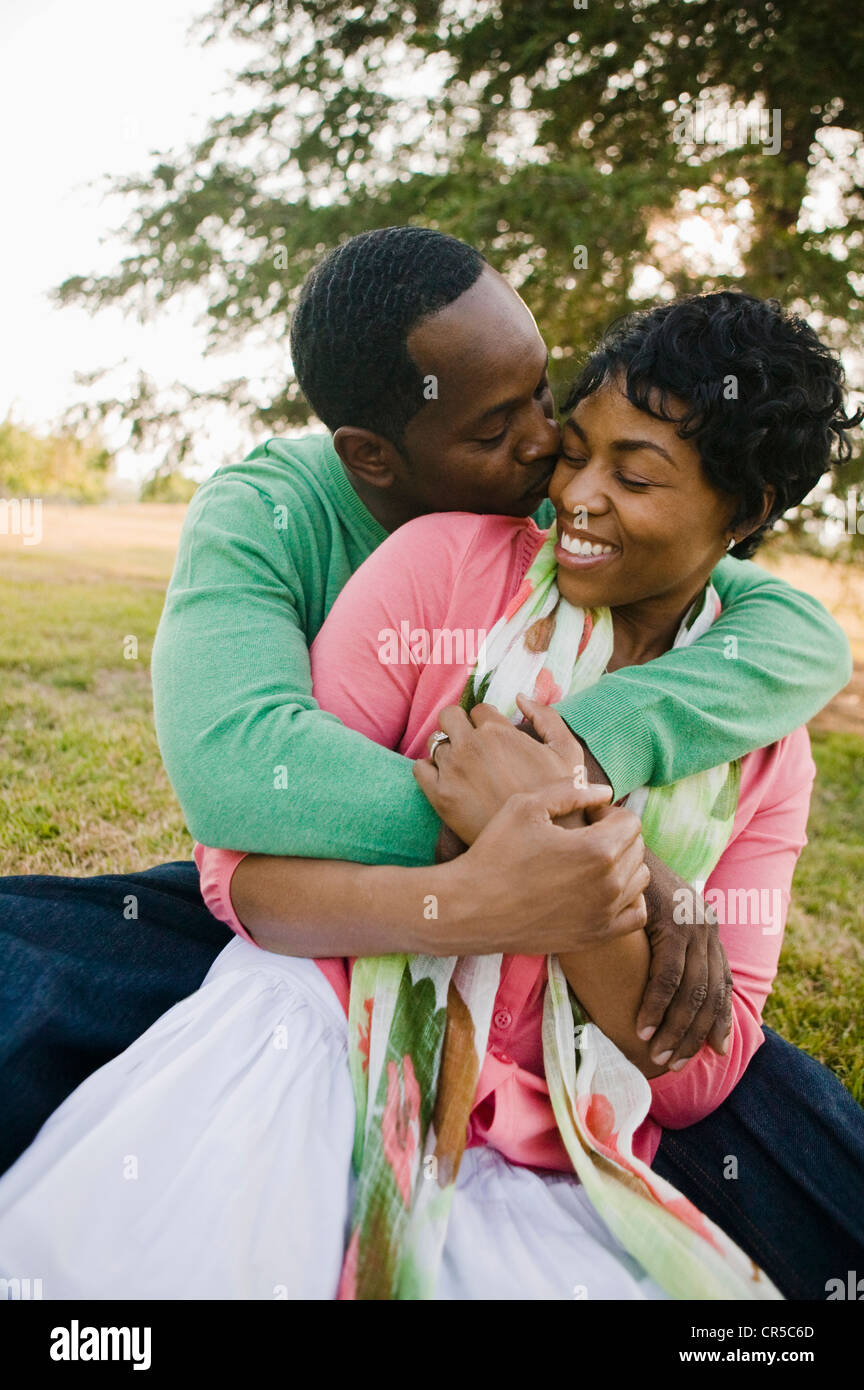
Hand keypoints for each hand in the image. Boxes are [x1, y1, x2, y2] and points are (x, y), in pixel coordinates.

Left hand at [414, 697, 589, 844]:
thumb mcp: (567, 751)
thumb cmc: (557, 797)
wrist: (540, 842)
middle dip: (458, 725)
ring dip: (448, 751)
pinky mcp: (439, 795)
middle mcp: (471, 745)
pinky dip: (429, 770)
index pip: (479, 708)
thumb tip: (520, 697)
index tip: (492, 739)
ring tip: (465, 769)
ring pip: (435, 743)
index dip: (485, 722)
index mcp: (499, 731)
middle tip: (471, 745)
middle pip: (448, 716)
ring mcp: (453, 769)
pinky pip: (420, 768)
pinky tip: (447, 780)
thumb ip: (547, 717)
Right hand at [441, 778, 649, 955]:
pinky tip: (601, 889)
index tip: (584, 818)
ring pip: (638, 878)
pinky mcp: (596, 936)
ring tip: (589, 861)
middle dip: (615, 835)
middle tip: (582, 837)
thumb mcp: (526, 806)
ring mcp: (605, 914)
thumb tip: (605, 793)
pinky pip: (635, 915)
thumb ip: (571, 791)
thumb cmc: (496, 852)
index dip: (607, 813)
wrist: (471, 908)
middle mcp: (609, 884)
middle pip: (636, 847)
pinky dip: (628, 898)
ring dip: (622, 864)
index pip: (631, 821)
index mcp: (597, 849)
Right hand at [636, 850, 733, 1066]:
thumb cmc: (629, 879)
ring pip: (691, 991)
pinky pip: (667, 975)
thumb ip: (666, 940)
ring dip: (675, 1028)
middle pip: (709, 994)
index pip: (721, 982)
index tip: (716, 1051)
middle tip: (675, 1064)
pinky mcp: (672, 922)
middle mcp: (706, 926)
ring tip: (658, 1053)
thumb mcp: (656, 912)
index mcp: (706, 926)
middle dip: (695, 1034)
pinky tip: (643, 1026)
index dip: (721, 1020)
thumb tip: (660, 975)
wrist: (620, 842)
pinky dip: (656, 1005)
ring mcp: (692, 924)